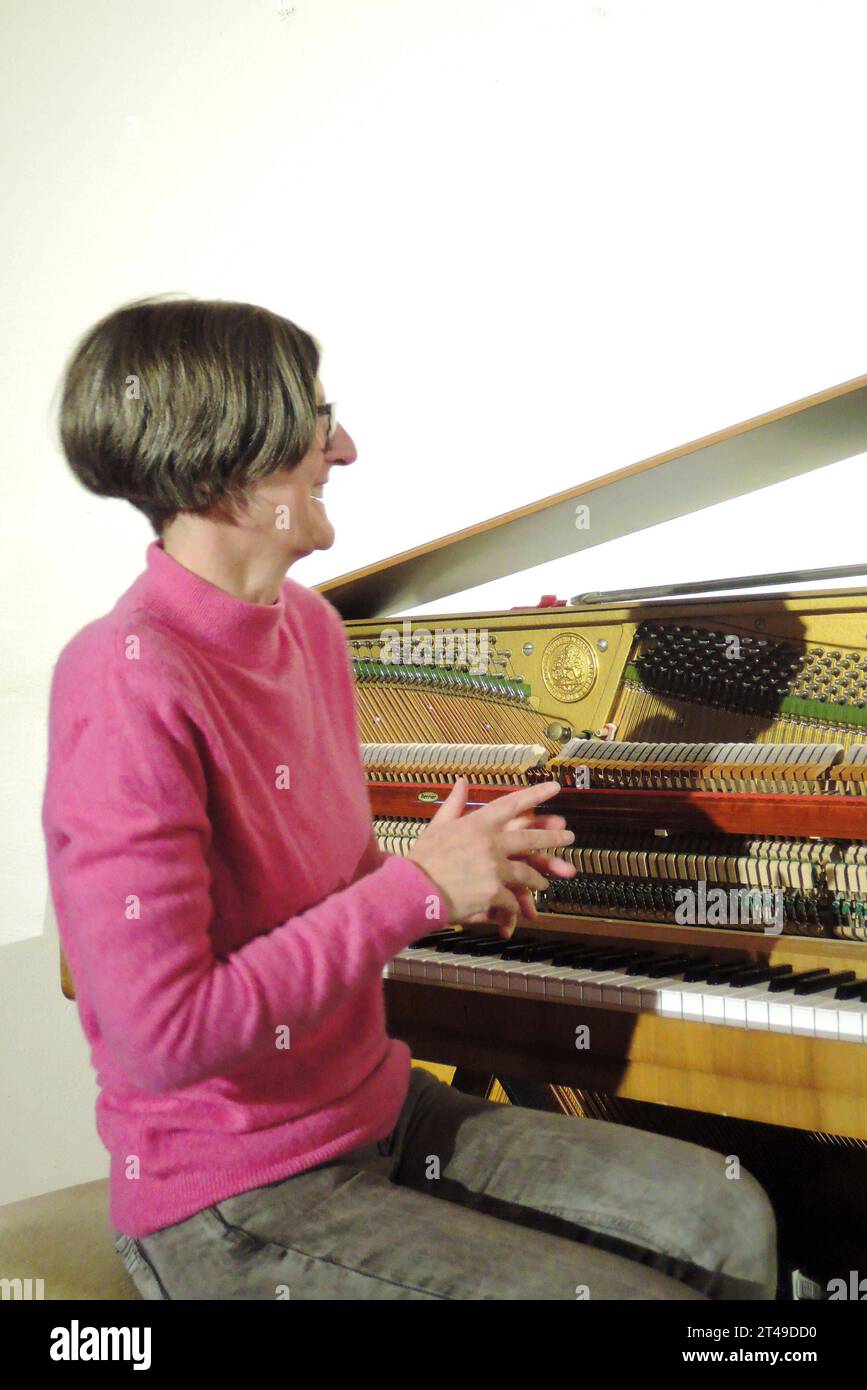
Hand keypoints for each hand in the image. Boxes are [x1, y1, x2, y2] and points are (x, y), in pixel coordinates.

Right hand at [407, 778, 575, 937]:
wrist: (411, 890)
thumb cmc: (422, 859)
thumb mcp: (437, 826)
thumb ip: (454, 804)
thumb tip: (463, 781)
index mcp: (477, 824)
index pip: (512, 804)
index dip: (536, 794)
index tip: (555, 786)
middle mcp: (489, 843)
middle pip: (530, 838)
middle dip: (553, 837)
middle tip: (569, 835)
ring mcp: (493, 867)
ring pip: (527, 873)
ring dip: (538, 879)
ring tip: (546, 882)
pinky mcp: (493, 892)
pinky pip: (513, 900)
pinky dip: (516, 907)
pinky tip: (521, 911)